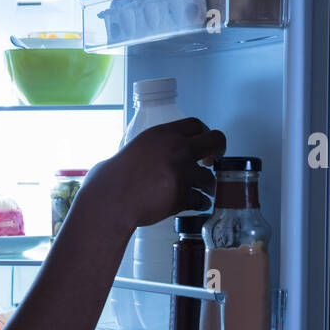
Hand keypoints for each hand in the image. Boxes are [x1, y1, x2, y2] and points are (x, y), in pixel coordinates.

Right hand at [85, 117, 223, 231]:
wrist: (110, 201)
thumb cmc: (110, 180)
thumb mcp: (131, 151)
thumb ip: (149, 150)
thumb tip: (150, 158)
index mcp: (163, 135)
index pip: (196, 124)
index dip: (204, 133)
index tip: (204, 142)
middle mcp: (178, 150)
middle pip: (215, 141)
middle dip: (219, 151)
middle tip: (213, 160)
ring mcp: (183, 173)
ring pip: (209, 178)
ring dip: (207, 185)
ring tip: (201, 191)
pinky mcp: (183, 196)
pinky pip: (201, 200)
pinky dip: (200, 204)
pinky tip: (196, 205)